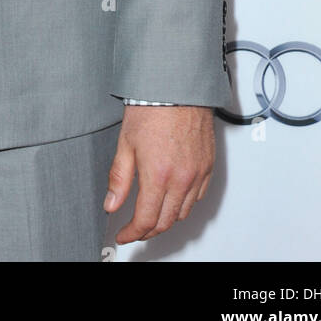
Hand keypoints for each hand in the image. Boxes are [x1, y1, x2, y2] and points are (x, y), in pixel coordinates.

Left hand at [104, 104, 213, 243]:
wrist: (176, 85)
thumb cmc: (152, 107)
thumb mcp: (125, 143)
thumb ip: (119, 179)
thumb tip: (112, 204)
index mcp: (158, 174)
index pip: (146, 220)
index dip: (131, 233)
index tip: (123, 234)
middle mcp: (181, 178)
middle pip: (165, 221)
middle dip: (147, 230)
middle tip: (134, 228)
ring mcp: (197, 173)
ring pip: (183, 212)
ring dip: (166, 219)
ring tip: (152, 214)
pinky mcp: (208, 166)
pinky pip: (198, 196)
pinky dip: (184, 203)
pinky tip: (173, 197)